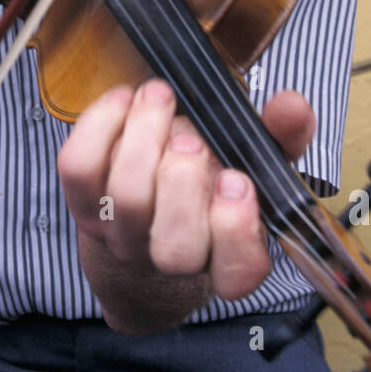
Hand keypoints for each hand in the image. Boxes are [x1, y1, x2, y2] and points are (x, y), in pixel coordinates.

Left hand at [58, 78, 315, 317]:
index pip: (238, 274)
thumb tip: (292, 105)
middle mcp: (172, 258)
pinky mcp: (82, 206)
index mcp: (227, 256)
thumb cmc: (210, 183)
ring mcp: (122, 236)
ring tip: (159, 97)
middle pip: (175, 248)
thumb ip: (281, 135)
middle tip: (190, 134)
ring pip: (127, 203)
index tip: (237, 182)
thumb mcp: (256, 159)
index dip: (235, 231)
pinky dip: (98, 126)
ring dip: (143, 140)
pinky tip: (124, 99)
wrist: (145, 208)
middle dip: (183, 181)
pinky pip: (79, 170)